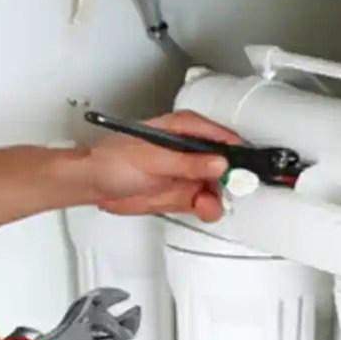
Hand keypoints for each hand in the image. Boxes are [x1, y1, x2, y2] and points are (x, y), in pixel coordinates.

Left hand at [86, 110, 242, 221]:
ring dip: (219, 198)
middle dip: (231, 180)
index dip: (238, 153)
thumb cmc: (112, 160)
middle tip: (229, 192)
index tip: (247, 170)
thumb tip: (219, 163)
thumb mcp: (153, 160)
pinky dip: (209, 209)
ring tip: (208, 204)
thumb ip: (187, 163)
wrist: (93, 184)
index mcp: (184, 129)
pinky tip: (203, 209)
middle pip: (226, 164)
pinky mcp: (183, 193)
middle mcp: (190, 150)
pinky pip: (206, 202)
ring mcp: (187, 172)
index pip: (222, 137)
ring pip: (218, 186)